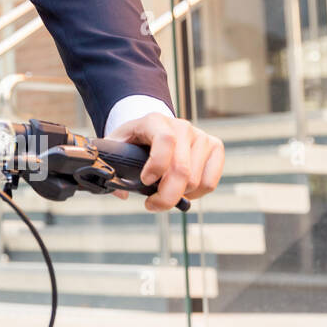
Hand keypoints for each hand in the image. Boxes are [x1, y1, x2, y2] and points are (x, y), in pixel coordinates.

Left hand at [105, 112, 224, 210]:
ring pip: (195, 180)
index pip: (165, 141)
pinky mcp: (215, 147)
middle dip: (166, 195)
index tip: (145, 181)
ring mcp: (200, 136)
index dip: (157, 165)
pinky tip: (182, 191)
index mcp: (154, 121)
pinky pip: (210, 182)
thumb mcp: (117, 146)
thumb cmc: (134, 140)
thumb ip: (111, 166)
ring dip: (179, 195)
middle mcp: (181, 126)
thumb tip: (121, 193)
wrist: (153, 128)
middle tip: (152, 205)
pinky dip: (196, 195)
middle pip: (181, 169)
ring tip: (164, 194)